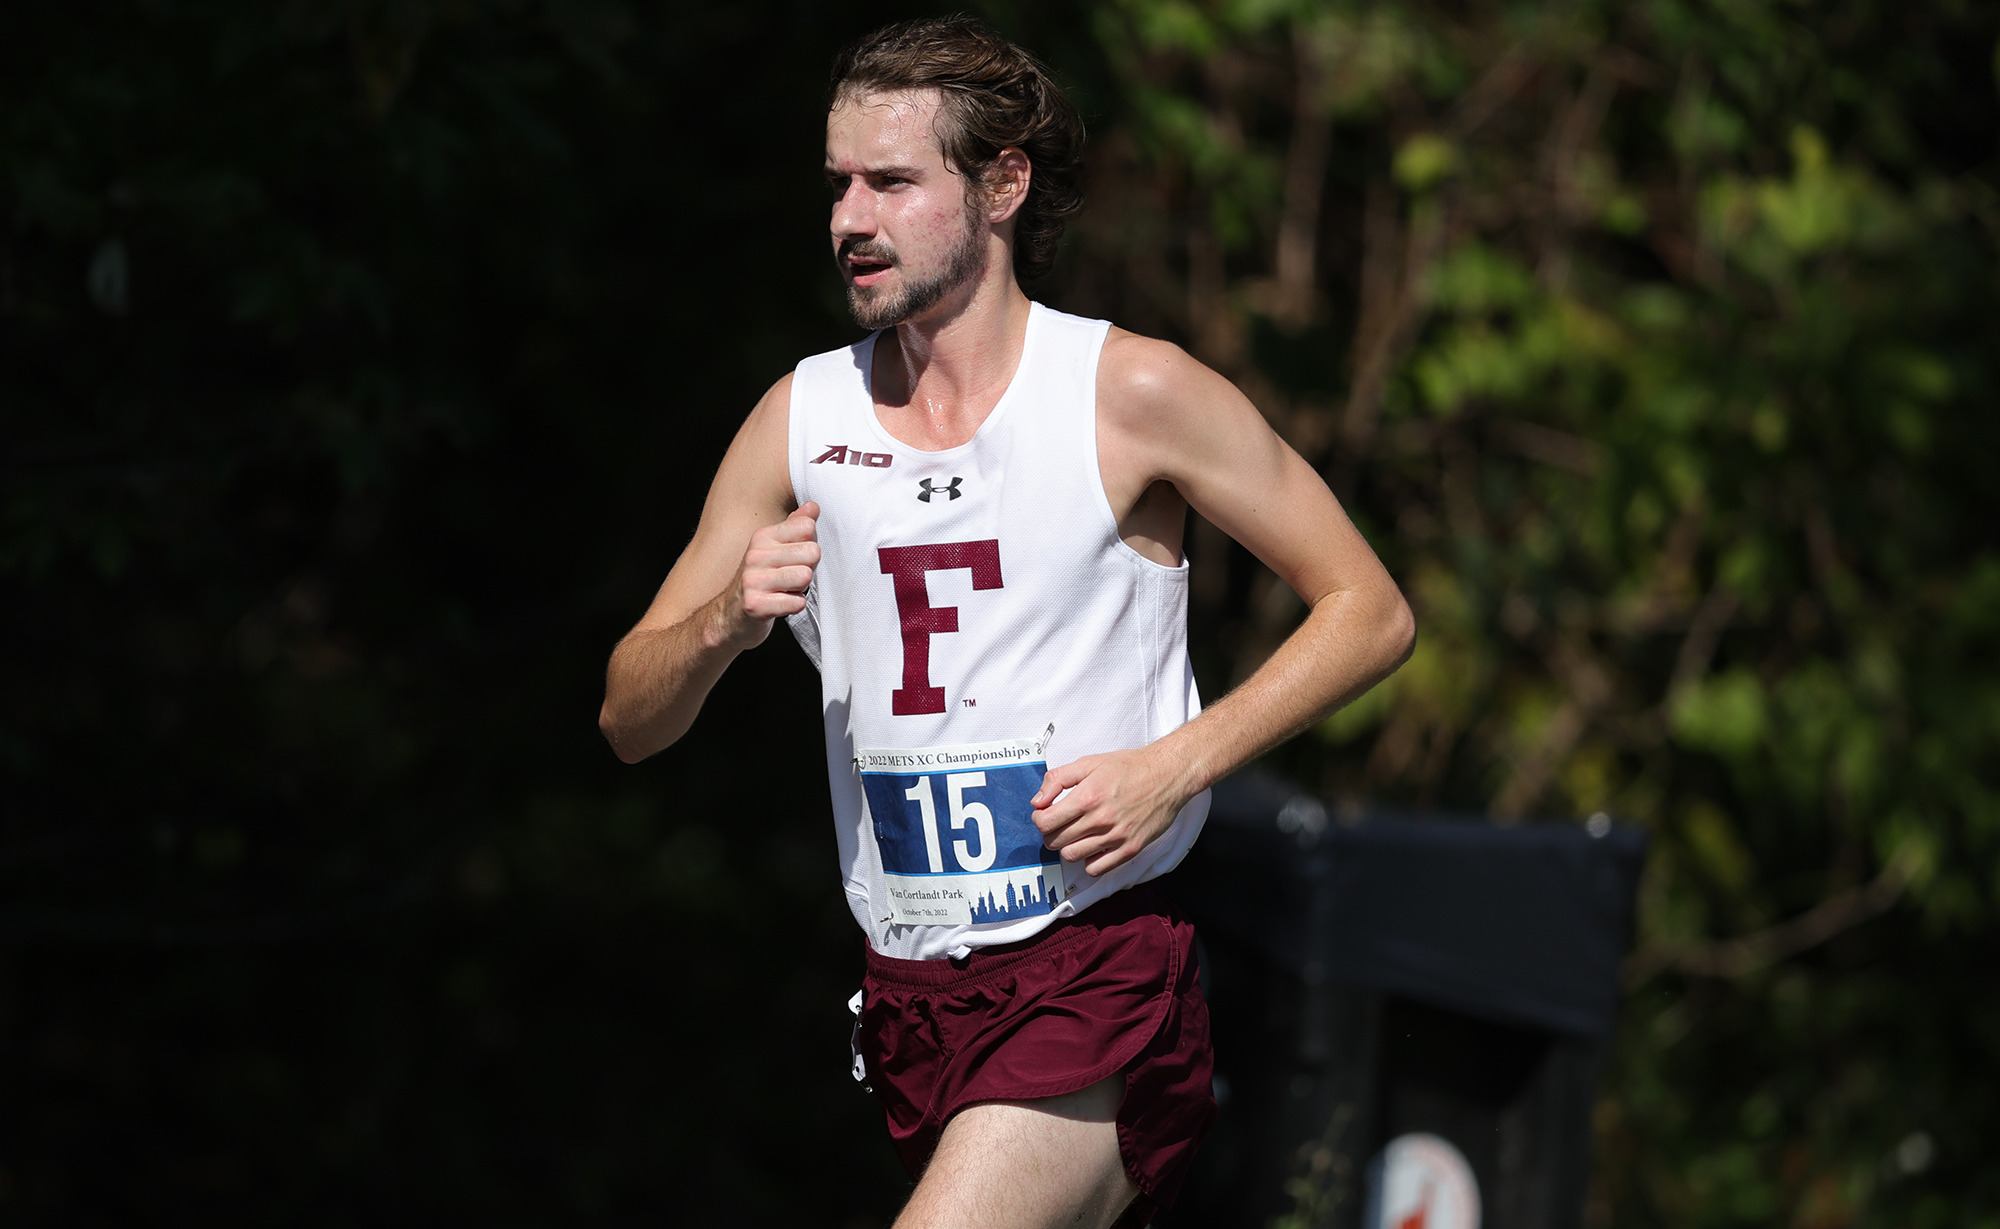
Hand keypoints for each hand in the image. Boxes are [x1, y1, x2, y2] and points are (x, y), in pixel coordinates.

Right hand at [720, 502, 818, 647]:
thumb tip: (814, 506)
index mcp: (762, 536)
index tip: (795, 558)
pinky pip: (797, 602)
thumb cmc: (759, 581)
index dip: (809, 545)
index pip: (807, 526)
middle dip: (807, 569)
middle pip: (812, 552)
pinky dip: (794, 606)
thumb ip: (795, 527)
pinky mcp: (755, 605)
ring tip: (784, 591)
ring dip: (800, 589)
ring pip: (805, 576)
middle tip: (790, 579)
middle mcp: (755, 554)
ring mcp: (753, 580)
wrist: (729, 618)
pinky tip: (780, 605)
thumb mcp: (774, 549)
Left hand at [1030, 744, 1197, 877]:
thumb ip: (1058, 779)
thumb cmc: (1130, 767)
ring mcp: (1116, 837)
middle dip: (1051, 833)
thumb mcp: (1089, 763)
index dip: (1039, 820)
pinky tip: (1093, 846)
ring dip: (1068, 847)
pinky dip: (1089, 861)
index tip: (1044, 815)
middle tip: (1059, 824)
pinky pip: (1097, 868)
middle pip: (1056, 842)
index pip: (1046, 822)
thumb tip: (1038, 801)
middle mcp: (1100, 819)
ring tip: (1076, 835)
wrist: (1167, 775)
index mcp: (1087, 797)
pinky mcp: (1130, 848)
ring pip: (1072, 856)